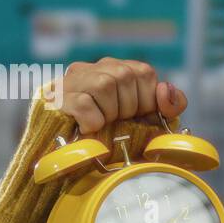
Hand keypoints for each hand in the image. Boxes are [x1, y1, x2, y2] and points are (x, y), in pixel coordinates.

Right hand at [53, 57, 187, 134]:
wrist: (66, 154)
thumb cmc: (111, 137)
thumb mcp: (146, 121)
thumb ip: (167, 105)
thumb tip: (166, 88)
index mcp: (114, 70)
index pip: (144, 72)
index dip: (147, 100)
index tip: (136, 116)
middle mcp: (92, 68)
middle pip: (125, 76)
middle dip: (128, 108)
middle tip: (116, 122)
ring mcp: (71, 81)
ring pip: (105, 85)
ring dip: (109, 114)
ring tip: (102, 124)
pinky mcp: (56, 98)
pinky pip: (84, 104)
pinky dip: (92, 122)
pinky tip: (88, 129)